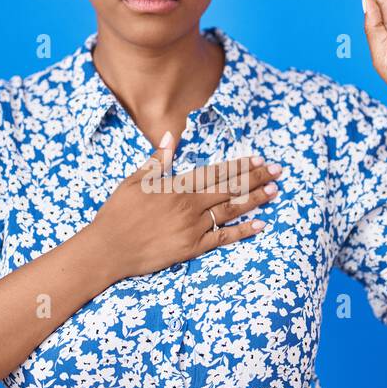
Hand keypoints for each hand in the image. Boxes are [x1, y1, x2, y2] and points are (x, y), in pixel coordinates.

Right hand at [87, 133, 283, 282]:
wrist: (107, 249)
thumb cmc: (117, 214)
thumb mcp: (133, 182)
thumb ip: (156, 161)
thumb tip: (171, 137)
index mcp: (176, 186)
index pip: (215, 172)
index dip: (239, 165)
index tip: (258, 158)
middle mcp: (189, 205)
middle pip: (229, 188)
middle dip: (256, 178)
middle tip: (278, 171)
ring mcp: (192, 228)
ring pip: (230, 210)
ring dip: (254, 200)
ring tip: (274, 191)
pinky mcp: (191, 248)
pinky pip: (222, 238)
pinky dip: (242, 231)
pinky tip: (260, 225)